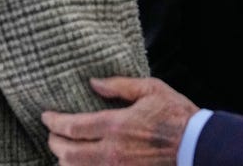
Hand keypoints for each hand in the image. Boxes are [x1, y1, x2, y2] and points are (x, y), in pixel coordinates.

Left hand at [42, 77, 198, 164]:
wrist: (196, 145)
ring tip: (63, 151)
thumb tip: (93, 83)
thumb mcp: (151, 89)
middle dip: (54, 143)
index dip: (53, 122)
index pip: (72, 127)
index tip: (46, 117)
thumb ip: (119, 86)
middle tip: (51, 134)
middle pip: (67, 153)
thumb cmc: (176, 115)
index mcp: (116, 125)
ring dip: (64, 161)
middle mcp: (111, 151)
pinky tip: (80, 164)